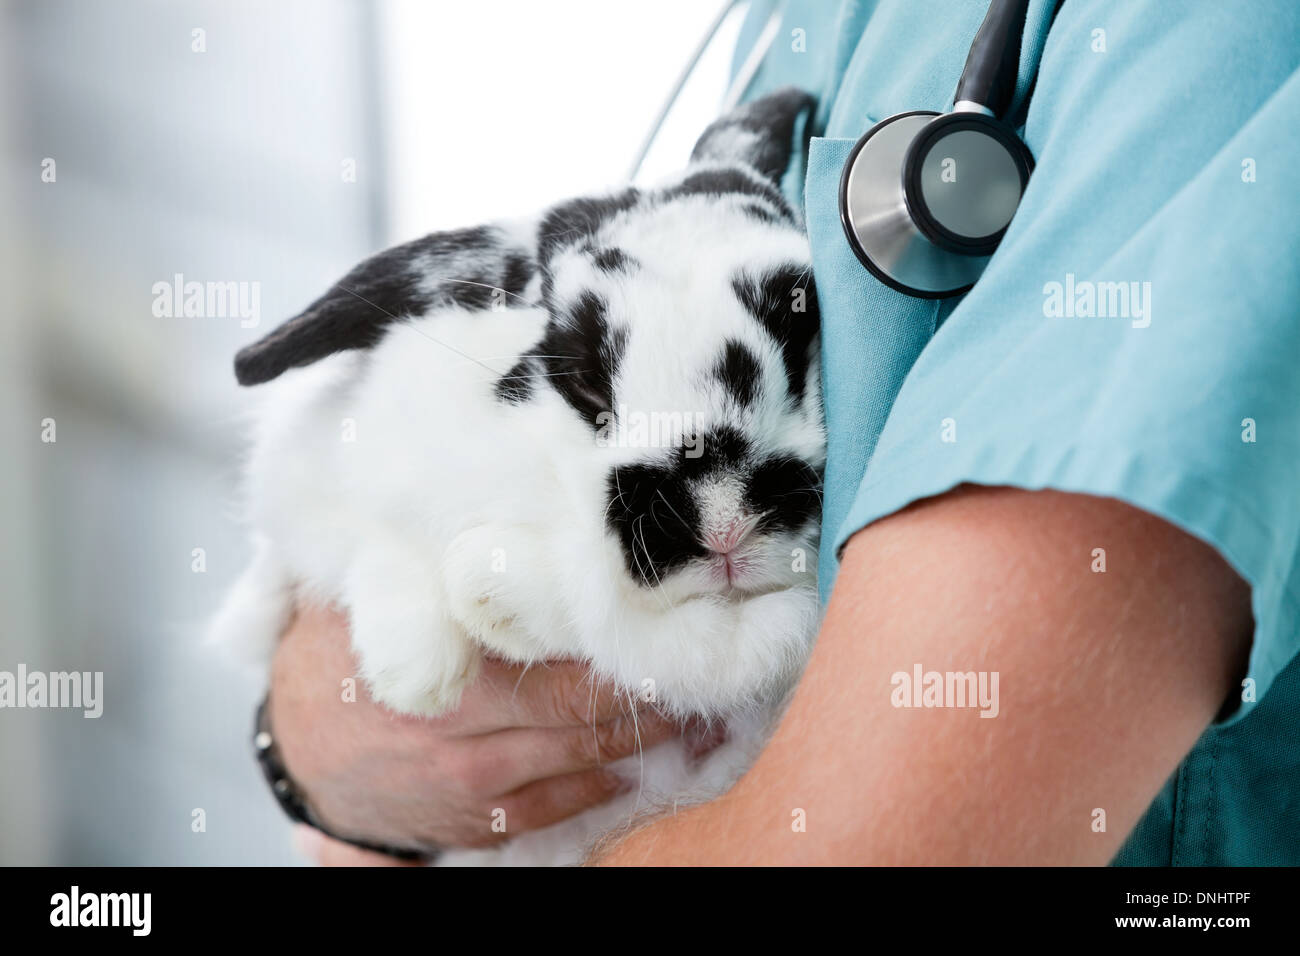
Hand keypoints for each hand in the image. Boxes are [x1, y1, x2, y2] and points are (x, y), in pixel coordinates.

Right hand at [269, 604, 701, 860]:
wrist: (298, 755)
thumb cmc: (337, 660)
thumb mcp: (365, 599)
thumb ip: (421, 563)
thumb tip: (489, 498)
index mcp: (444, 667)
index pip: (554, 656)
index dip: (617, 639)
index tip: (665, 615)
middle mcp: (464, 732)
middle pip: (583, 709)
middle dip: (649, 690)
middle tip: (704, 660)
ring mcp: (476, 783)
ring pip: (584, 759)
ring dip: (647, 737)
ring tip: (698, 708)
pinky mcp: (481, 820)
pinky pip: (560, 805)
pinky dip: (606, 781)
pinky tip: (642, 758)